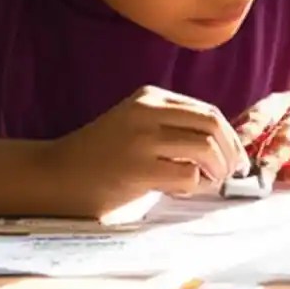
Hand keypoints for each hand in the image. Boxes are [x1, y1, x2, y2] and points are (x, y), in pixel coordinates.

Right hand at [48, 85, 247, 213]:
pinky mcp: (137, 167)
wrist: (54, 176)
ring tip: (206, 184)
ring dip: (216, 170)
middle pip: (213, 123)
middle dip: (231, 152)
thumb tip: (226, 148)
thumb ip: (173, 128)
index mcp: (150, 97)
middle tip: (230, 174)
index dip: (229, 137)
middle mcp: (147, 110)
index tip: (235, 159)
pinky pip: (188, 174)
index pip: (208, 111)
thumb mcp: (138, 127)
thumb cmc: (101, 158)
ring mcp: (141, 138)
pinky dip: (194, 186)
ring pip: (206, 147)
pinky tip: (179, 191)